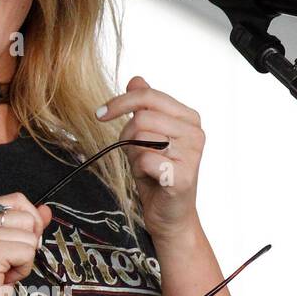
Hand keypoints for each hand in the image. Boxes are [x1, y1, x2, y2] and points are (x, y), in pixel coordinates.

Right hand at [0, 193, 52, 295]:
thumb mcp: (7, 249)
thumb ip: (25, 227)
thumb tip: (46, 210)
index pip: (18, 200)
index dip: (28, 225)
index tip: (12, 248)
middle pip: (28, 217)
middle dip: (26, 245)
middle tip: (3, 265)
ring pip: (30, 237)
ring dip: (23, 261)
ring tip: (1, 273)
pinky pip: (28, 253)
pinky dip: (22, 271)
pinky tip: (2, 280)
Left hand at [96, 75, 204, 240]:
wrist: (170, 216)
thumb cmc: (158, 176)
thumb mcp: (147, 137)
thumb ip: (144, 108)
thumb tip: (136, 79)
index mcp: (188, 118)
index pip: (150, 96)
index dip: (121, 102)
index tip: (101, 113)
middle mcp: (195, 132)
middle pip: (142, 116)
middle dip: (127, 135)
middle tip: (134, 154)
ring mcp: (192, 154)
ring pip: (141, 136)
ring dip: (134, 154)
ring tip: (146, 167)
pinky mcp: (183, 175)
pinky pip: (145, 160)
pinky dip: (139, 170)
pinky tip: (151, 178)